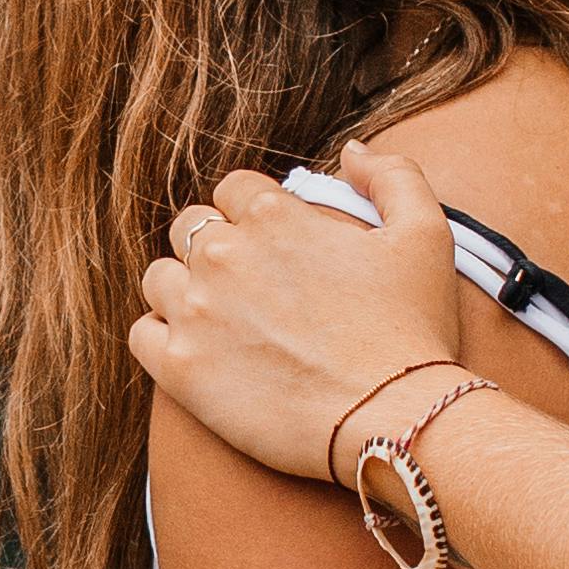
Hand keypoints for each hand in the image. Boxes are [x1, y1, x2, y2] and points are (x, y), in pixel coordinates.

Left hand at [129, 141, 467, 486]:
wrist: (392, 418)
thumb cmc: (412, 329)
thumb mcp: (426, 234)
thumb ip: (392, 176)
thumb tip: (350, 150)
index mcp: (273, 215)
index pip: (234, 190)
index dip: (255, 215)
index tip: (277, 249)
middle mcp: (224, 254)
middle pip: (190, 228)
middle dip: (214, 247)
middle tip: (250, 289)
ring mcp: (195, 310)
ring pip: (160, 278)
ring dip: (184, 292)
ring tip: (223, 323)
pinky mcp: (179, 367)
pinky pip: (142, 335)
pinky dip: (161, 338)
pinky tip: (198, 353)